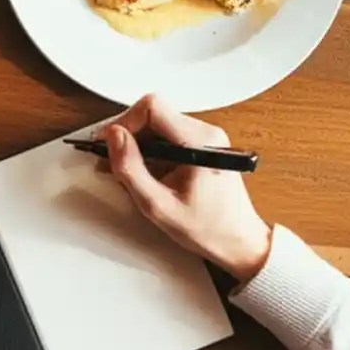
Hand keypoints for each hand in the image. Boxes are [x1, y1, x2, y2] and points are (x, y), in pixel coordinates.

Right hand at [99, 95, 271, 282]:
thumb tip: (114, 137)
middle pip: (153, 114)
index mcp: (200, 142)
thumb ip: (131, 169)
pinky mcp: (203, 146)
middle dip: (127, 135)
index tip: (109, 143)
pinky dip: (150, 151)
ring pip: (157, 125)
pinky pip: (168, 137)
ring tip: (127, 172)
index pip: (152, 108)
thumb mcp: (158, 205)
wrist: (240, 242)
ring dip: (137, 145)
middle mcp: (206, 133)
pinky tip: (144, 174)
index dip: (124, 122)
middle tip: (110, 160)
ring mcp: (207, 138)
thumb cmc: (209, 229)